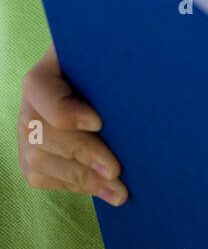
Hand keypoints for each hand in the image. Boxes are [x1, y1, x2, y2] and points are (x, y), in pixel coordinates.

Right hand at [18, 43, 127, 204]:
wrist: (99, 82)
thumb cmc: (108, 66)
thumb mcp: (109, 57)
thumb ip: (114, 66)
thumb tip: (138, 78)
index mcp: (47, 71)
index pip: (40, 88)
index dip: (65, 111)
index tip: (99, 123)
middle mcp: (30, 103)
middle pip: (42, 133)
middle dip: (81, 154)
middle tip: (115, 170)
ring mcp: (27, 131)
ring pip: (38, 160)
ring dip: (80, 179)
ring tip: (117, 190)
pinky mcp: (31, 156)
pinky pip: (40, 178)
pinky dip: (73, 187)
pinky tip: (102, 191)